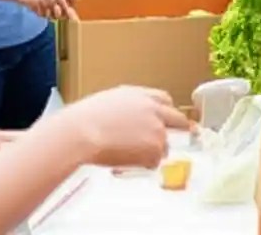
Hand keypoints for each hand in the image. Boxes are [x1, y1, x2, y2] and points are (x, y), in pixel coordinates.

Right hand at [65, 86, 191, 168]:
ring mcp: (157, 129)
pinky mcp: (155, 148)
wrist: (81, 133)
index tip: (165, 120)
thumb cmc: (85, 120)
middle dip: (179, 130)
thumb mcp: (109, 101)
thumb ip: (128, 107)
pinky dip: (143, 164)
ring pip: (165, 145)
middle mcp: (153, 109)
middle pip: (178, 120)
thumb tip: (131, 117)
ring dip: (152, 152)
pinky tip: (126, 160)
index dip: (165, 112)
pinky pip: (154, 161)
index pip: (165, 100)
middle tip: (174, 138)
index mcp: (140, 95)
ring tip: (128, 154)